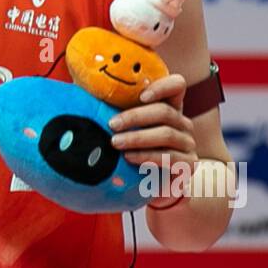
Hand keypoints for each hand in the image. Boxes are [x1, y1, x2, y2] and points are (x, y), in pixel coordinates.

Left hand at [107, 73, 196, 206]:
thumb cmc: (132, 147)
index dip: (162, 86)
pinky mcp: (188, 165)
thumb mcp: (125, 125)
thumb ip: (112, 106)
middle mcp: (182, 122)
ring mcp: (187, 143)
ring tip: (115, 142)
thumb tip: (80, 90)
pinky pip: (169, 157)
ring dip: (138, 137)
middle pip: (165, 111)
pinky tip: (129, 157)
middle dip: (135, 117)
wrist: (148, 183)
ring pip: (167, 134)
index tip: (140, 95)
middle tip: (112, 124)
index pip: (177, 85)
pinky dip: (147, 156)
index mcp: (170, 105)